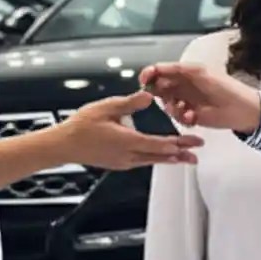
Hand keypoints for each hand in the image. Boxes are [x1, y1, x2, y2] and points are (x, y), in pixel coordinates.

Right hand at [57, 90, 203, 168]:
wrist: (64, 145)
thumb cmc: (82, 126)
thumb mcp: (106, 107)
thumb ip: (130, 103)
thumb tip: (150, 97)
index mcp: (128, 141)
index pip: (159, 144)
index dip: (179, 143)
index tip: (194, 142)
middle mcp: (128, 155)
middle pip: (160, 156)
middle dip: (180, 154)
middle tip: (196, 154)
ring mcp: (123, 162)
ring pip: (151, 161)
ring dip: (169, 158)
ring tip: (184, 158)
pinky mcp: (118, 163)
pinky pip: (142, 161)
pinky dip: (154, 158)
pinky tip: (158, 156)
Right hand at [138, 62, 260, 132]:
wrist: (244, 111)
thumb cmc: (226, 88)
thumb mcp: (201, 74)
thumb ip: (179, 70)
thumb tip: (158, 68)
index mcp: (187, 72)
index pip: (162, 70)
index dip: (150, 74)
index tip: (143, 80)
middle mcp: (185, 86)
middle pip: (162, 88)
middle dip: (160, 94)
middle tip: (164, 99)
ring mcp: (188, 101)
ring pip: (168, 104)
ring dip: (173, 108)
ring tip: (185, 111)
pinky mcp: (192, 115)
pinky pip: (178, 116)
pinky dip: (182, 118)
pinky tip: (193, 118)